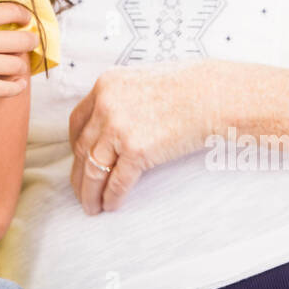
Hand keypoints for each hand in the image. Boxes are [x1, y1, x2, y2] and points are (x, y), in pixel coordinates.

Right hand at [0, 1, 39, 108]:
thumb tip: (1, 25)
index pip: (11, 11)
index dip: (24, 17)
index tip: (26, 22)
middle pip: (23, 39)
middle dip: (30, 43)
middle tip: (28, 46)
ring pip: (17, 64)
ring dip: (19, 67)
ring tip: (15, 68)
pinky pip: (8, 87)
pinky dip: (16, 87)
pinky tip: (16, 84)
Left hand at [68, 59, 223, 214]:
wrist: (214, 95)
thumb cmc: (189, 88)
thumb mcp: (143, 82)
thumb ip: (123, 100)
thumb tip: (116, 124)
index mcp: (105, 85)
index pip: (78, 121)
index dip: (75, 144)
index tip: (78, 158)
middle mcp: (106, 105)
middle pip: (81, 147)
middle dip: (79, 173)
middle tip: (80, 189)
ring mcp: (119, 127)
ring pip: (93, 168)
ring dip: (90, 192)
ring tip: (91, 206)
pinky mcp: (136, 149)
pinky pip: (116, 180)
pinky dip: (111, 197)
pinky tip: (111, 205)